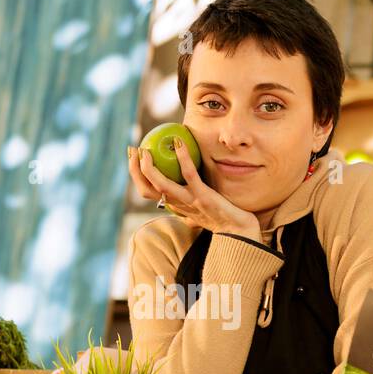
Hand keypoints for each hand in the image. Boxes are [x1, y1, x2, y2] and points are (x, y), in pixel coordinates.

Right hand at [127, 142, 261, 241]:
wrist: (239, 232)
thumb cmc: (224, 220)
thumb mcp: (202, 213)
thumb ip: (191, 209)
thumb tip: (185, 200)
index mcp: (176, 206)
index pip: (148, 192)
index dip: (137, 175)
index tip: (135, 158)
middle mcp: (178, 205)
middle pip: (147, 189)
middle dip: (135, 170)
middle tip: (133, 150)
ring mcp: (190, 201)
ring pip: (161, 185)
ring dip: (149, 167)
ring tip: (146, 150)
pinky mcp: (203, 196)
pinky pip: (190, 174)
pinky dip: (183, 158)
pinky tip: (179, 141)